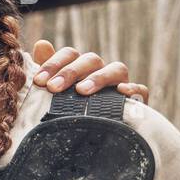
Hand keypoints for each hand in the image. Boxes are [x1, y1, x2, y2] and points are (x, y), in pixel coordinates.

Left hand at [31, 40, 149, 102]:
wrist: (93, 135)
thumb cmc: (66, 109)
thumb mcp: (53, 90)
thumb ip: (46, 68)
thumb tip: (41, 44)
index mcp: (79, 66)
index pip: (69, 54)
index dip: (53, 64)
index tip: (38, 81)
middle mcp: (100, 71)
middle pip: (90, 59)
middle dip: (70, 72)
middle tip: (53, 88)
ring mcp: (120, 83)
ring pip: (116, 69)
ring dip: (99, 77)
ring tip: (81, 91)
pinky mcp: (135, 100)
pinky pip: (141, 89)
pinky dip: (134, 89)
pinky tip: (121, 92)